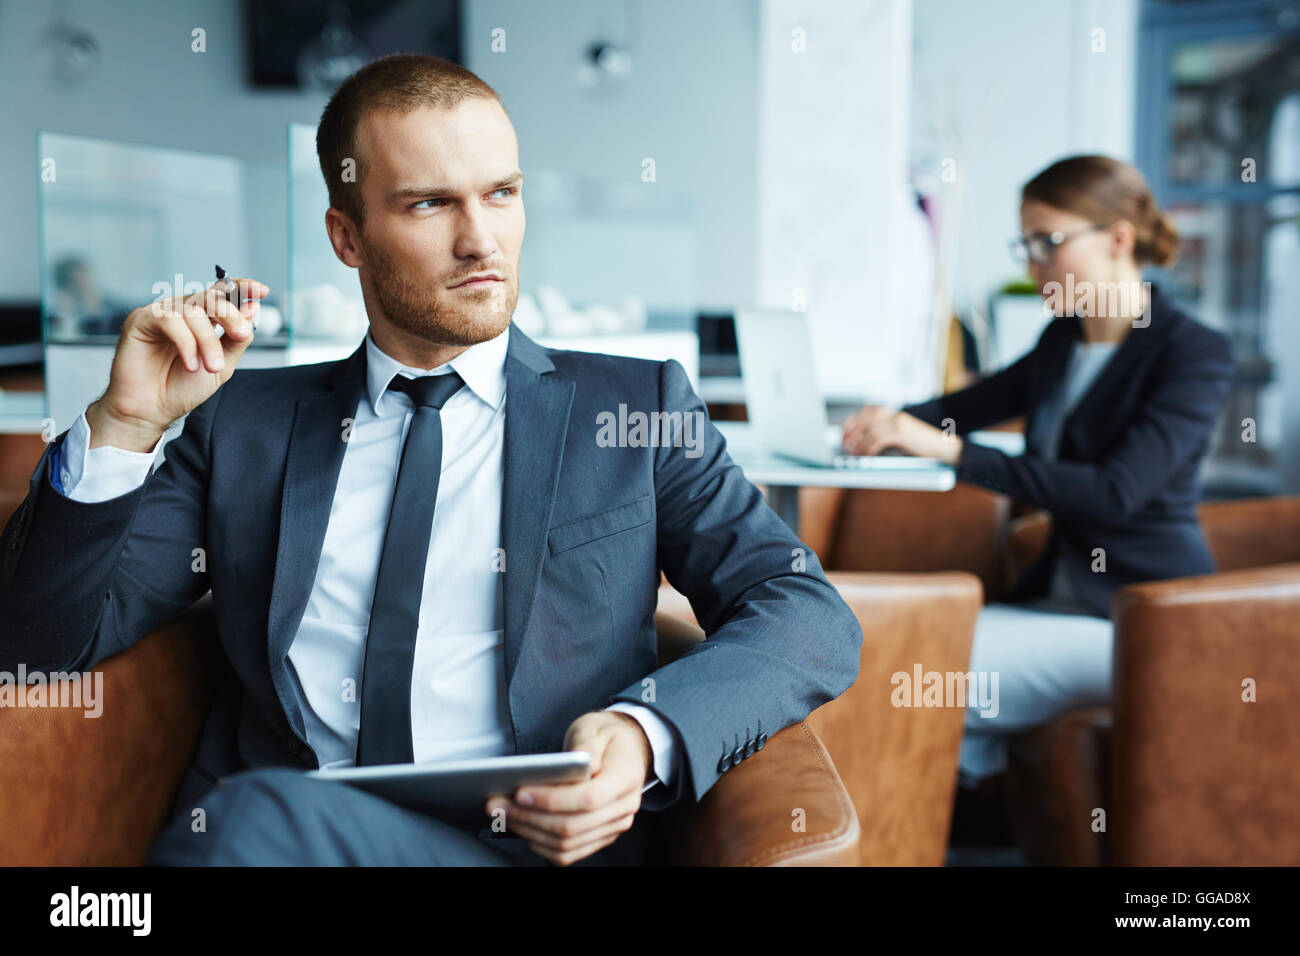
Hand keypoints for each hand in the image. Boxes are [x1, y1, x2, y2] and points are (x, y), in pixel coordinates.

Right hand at [86, 277, 269, 451]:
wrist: (151, 410)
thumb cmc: (181, 388)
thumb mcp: (222, 365)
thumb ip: (236, 339)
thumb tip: (253, 309)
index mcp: (201, 318)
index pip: (222, 293)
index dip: (242, 288)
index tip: (262, 290)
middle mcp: (181, 310)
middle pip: (212, 298)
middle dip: (232, 315)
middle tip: (242, 335)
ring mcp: (161, 313)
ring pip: (194, 312)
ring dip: (208, 341)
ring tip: (211, 367)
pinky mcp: (141, 319)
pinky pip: (170, 320)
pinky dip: (187, 343)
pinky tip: (190, 364)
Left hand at [484, 711, 652, 865]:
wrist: (626, 748)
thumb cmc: (606, 737)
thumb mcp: (594, 728)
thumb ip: (586, 745)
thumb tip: (581, 763)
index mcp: (625, 778)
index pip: (588, 798)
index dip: (551, 799)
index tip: (520, 792)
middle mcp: (623, 807)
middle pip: (572, 826)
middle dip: (529, 817)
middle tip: (498, 804)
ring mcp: (613, 826)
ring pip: (566, 843)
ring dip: (529, 832)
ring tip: (503, 814)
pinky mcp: (600, 836)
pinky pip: (569, 852)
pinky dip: (541, 844)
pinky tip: (522, 827)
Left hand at [841, 404, 963, 465]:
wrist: (944, 446)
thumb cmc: (922, 445)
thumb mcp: (901, 438)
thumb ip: (885, 436)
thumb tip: (863, 443)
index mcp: (893, 414)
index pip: (866, 413)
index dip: (853, 422)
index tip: (845, 433)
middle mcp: (894, 415)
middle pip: (865, 420)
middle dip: (852, 432)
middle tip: (845, 443)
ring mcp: (898, 423)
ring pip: (870, 430)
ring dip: (858, 442)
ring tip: (852, 451)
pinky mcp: (902, 433)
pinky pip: (879, 439)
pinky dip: (869, 447)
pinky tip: (865, 454)